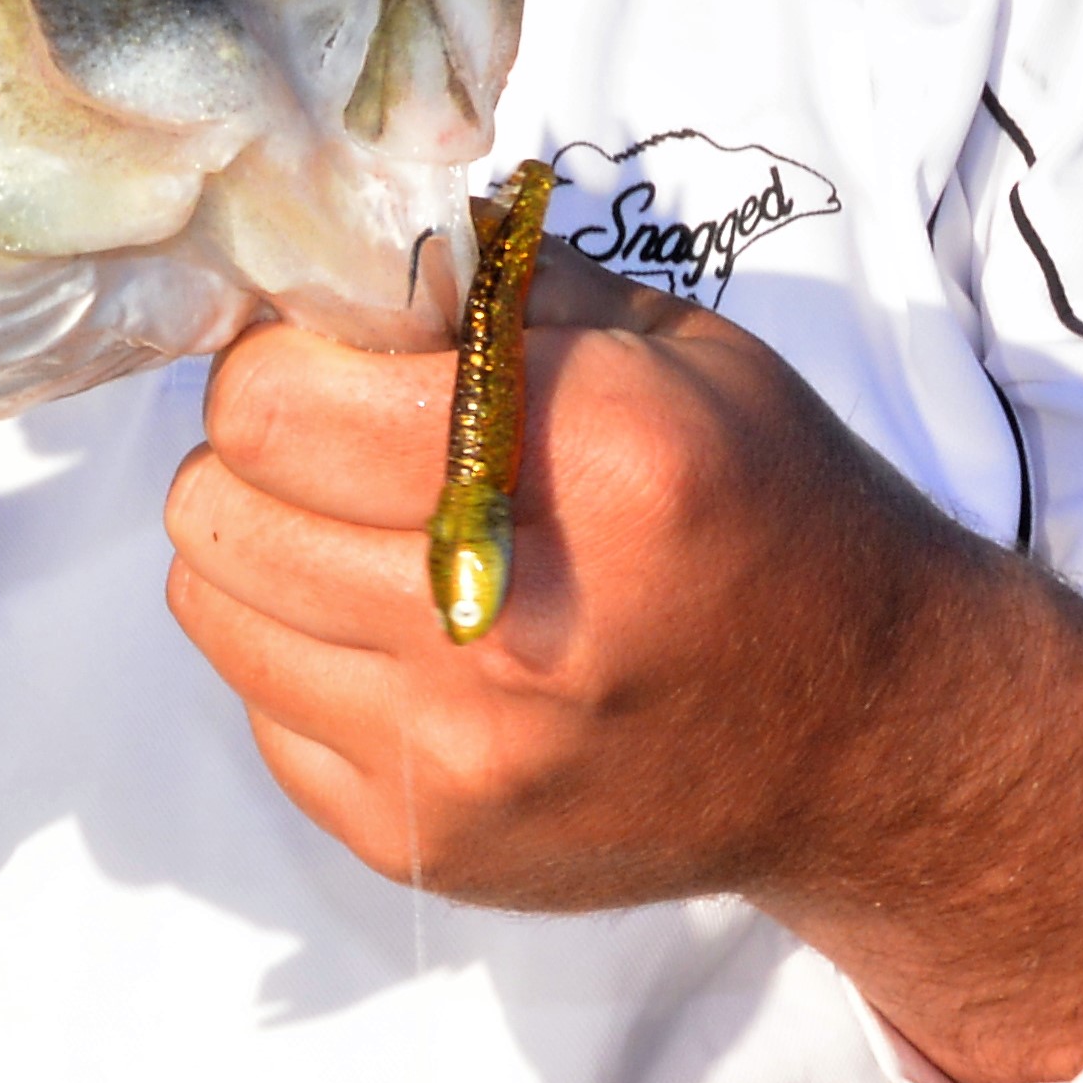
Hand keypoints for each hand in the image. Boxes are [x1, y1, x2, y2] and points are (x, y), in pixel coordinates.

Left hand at [167, 253, 1082, 1082]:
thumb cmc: (767, 512)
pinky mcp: (425, 841)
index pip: (277, 397)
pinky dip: (302, 658)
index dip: (286, 356)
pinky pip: (259, 706)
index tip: (334, 357)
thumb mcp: (676, 351)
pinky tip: (401, 641)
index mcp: (591, 462)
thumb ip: (493, 282)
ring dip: (264, 548)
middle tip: (337, 444)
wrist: (872, 742)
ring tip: (364, 537)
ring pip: (209, 597)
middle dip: (260, 447)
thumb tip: (326, 240)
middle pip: (220, 496)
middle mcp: (514, 619)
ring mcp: (463, 753)